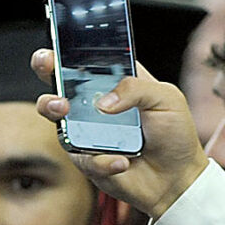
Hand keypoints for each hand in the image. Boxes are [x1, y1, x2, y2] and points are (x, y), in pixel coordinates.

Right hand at [32, 49, 208, 219]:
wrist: (178, 178)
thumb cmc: (174, 134)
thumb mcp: (167, 99)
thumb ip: (138, 89)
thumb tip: (104, 102)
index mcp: (115, 83)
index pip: (87, 60)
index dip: (68, 51)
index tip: (56, 46)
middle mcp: (95, 104)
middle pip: (60, 82)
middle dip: (47, 71)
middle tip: (47, 68)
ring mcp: (87, 131)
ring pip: (57, 116)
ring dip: (54, 108)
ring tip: (63, 107)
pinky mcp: (87, 159)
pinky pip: (83, 157)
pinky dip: (103, 160)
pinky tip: (123, 161)